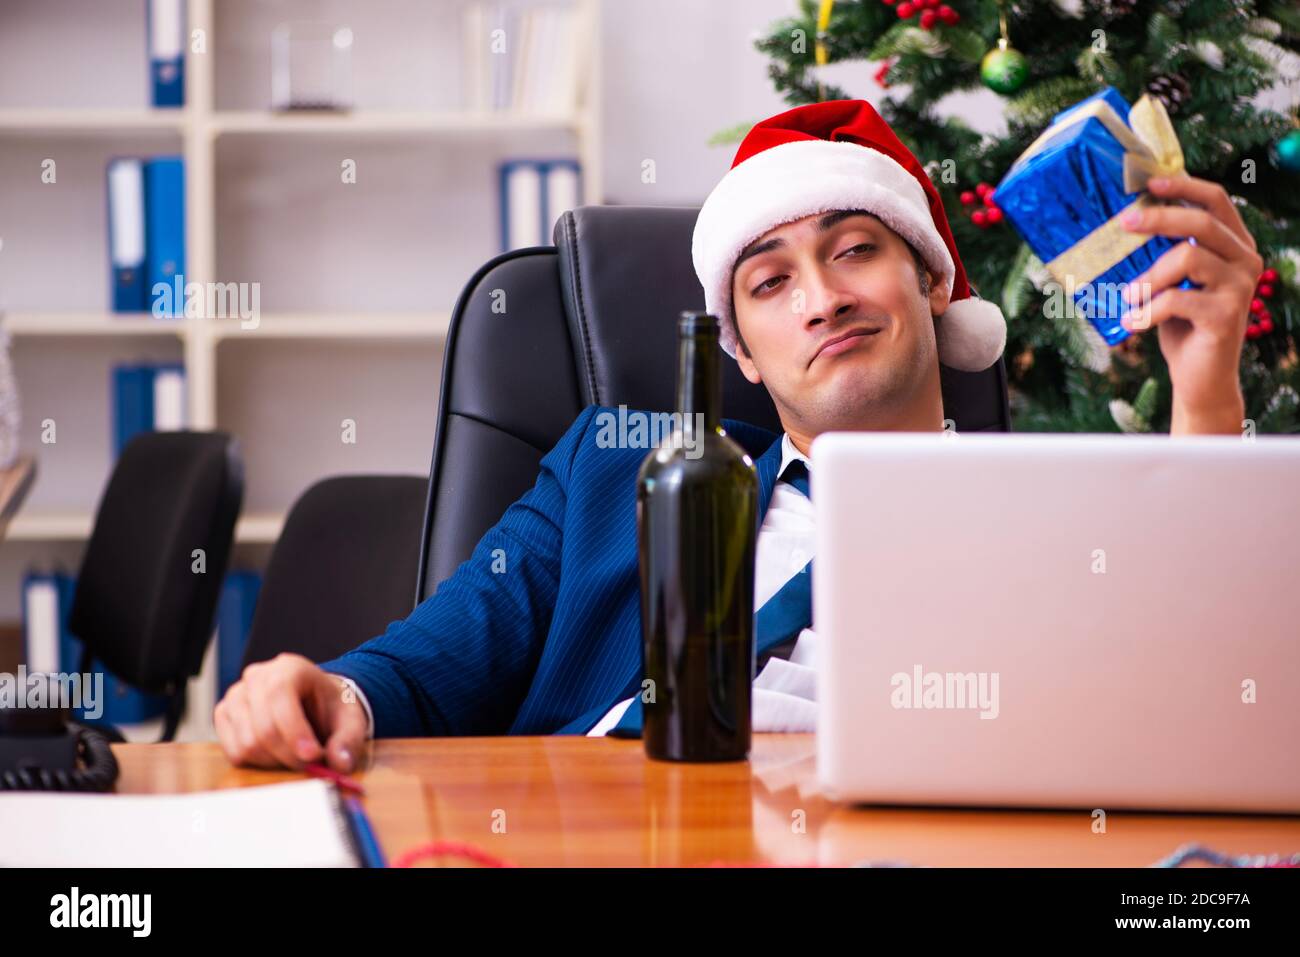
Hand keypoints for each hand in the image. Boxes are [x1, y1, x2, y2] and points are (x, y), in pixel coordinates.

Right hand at [214, 653, 366, 771]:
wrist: (314, 703)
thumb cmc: (330, 707)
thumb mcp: (351, 719)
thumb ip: (349, 740)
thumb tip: (340, 763)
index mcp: (289, 668)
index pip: (279, 696)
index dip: (294, 731)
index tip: (313, 756)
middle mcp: (257, 677)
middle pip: (263, 727)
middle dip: (289, 754)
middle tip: (310, 764)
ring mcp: (236, 696)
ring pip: (247, 743)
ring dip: (274, 761)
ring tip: (295, 757)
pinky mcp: (224, 716)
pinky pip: (233, 751)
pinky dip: (257, 762)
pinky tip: (276, 755)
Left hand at [1118, 174, 1261, 434]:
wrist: (1200, 378)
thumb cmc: (1181, 326)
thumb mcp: (1171, 283)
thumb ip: (1162, 255)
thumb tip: (1123, 223)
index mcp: (1234, 246)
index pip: (1216, 201)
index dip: (1184, 187)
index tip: (1149, 183)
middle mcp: (1245, 261)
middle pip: (1201, 223)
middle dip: (1158, 219)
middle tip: (1123, 223)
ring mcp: (1240, 288)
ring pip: (1187, 258)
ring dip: (1148, 277)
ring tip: (1128, 297)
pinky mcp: (1227, 315)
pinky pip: (1176, 299)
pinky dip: (1146, 311)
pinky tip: (1132, 323)